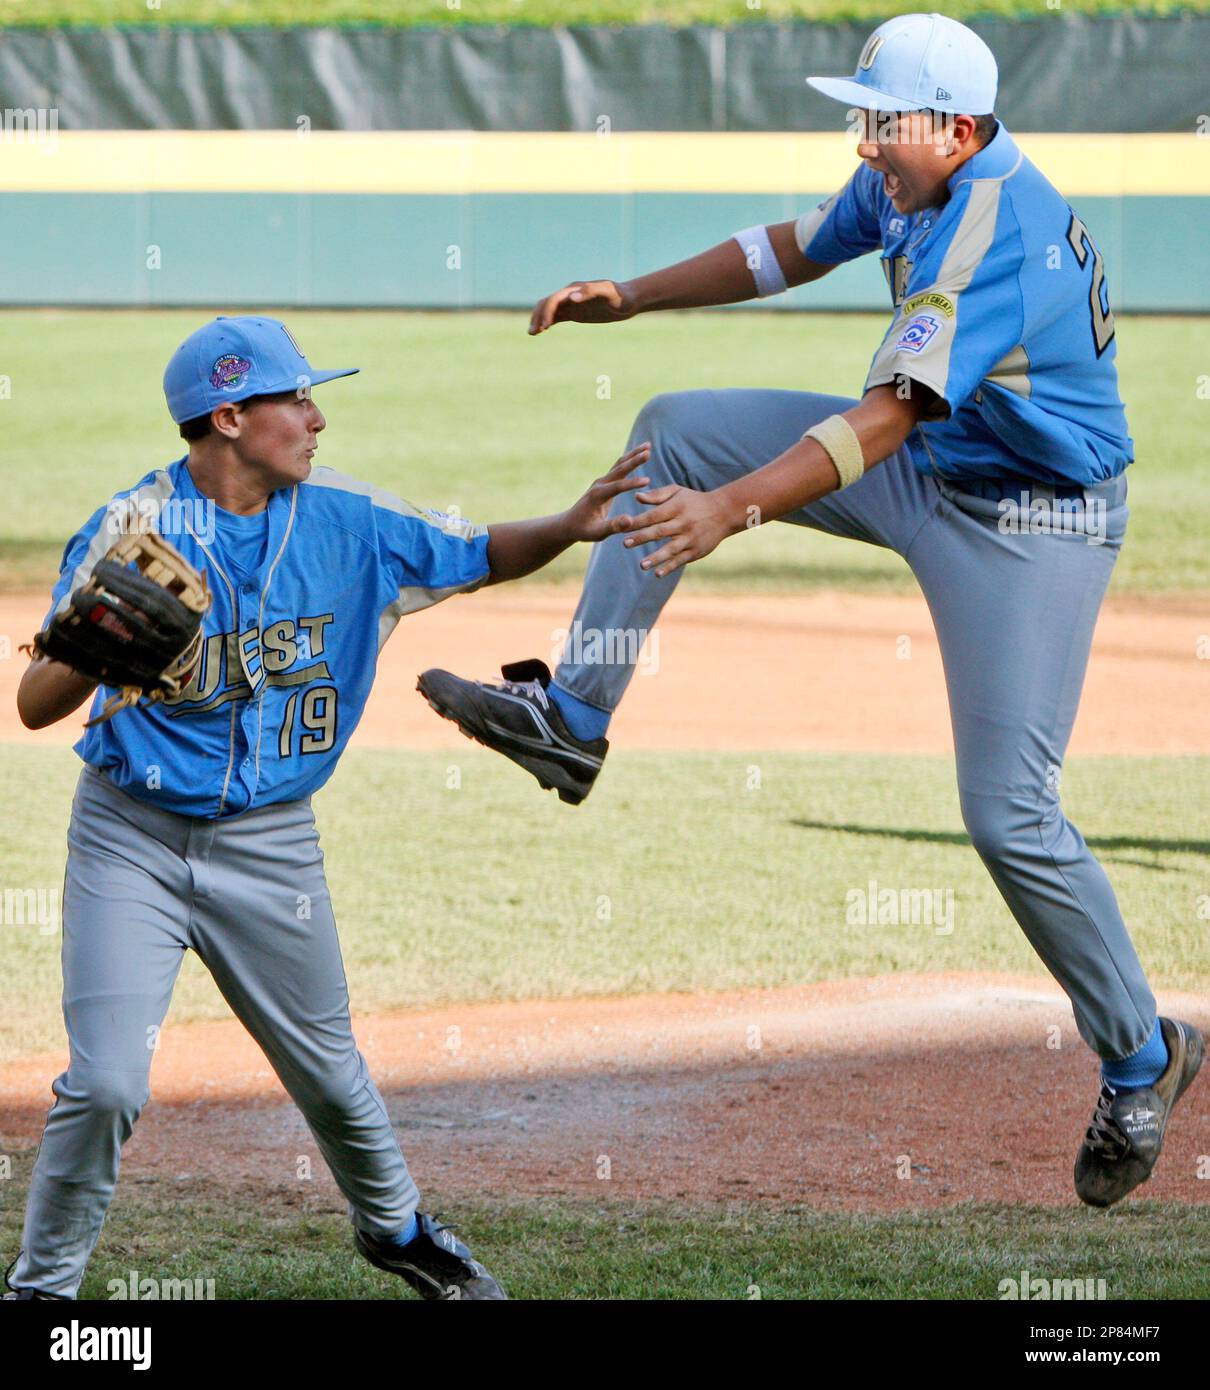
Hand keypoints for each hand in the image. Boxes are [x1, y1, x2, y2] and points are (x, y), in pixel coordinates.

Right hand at [529, 279, 634, 334]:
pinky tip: (542, 331)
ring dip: (539, 319)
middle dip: (538, 316)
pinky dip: (548, 322)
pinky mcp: (575, 313)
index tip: (546, 326)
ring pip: (549, 310)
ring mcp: (571, 304)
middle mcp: (570, 295)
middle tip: (533, 332)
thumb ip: (590, 292)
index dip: (548, 312)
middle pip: (547, 303)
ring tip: (532, 333)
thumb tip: (570, 297)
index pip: (554, 299)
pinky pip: (557, 317)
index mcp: (575, 289)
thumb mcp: (607, 292)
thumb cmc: (620, 295)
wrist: (628, 300)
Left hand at [563, 443, 651, 541]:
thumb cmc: (584, 530)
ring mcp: (602, 481)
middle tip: (649, 451)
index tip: (647, 481)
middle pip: (619, 469)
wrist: (569, 524)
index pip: (617, 487)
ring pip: (620, 464)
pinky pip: (619, 467)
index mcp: (598, 496)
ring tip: (648, 445)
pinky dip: (630, 459)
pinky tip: (640, 454)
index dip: (632, 483)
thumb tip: (630, 520)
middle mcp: (600, 485)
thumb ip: (613, 526)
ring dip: (634, 455)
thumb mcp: (597, 532)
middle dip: (634, 460)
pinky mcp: (605, 482)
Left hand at [616, 484, 738, 577]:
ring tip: (642, 565)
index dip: (638, 521)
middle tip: (625, 544)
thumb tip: (636, 496)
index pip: (653, 515)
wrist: (724, 512)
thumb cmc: (695, 501)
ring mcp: (690, 538)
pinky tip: (657, 573)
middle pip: (659, 532)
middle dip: (642, 538)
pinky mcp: (696, 551)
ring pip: (671, 549)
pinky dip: (669, 567)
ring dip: (656, 558)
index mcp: (676, 508)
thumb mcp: (678, 492)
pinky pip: (681, 560)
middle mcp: (683, 523)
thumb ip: (657, 495)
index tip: (622, 526)